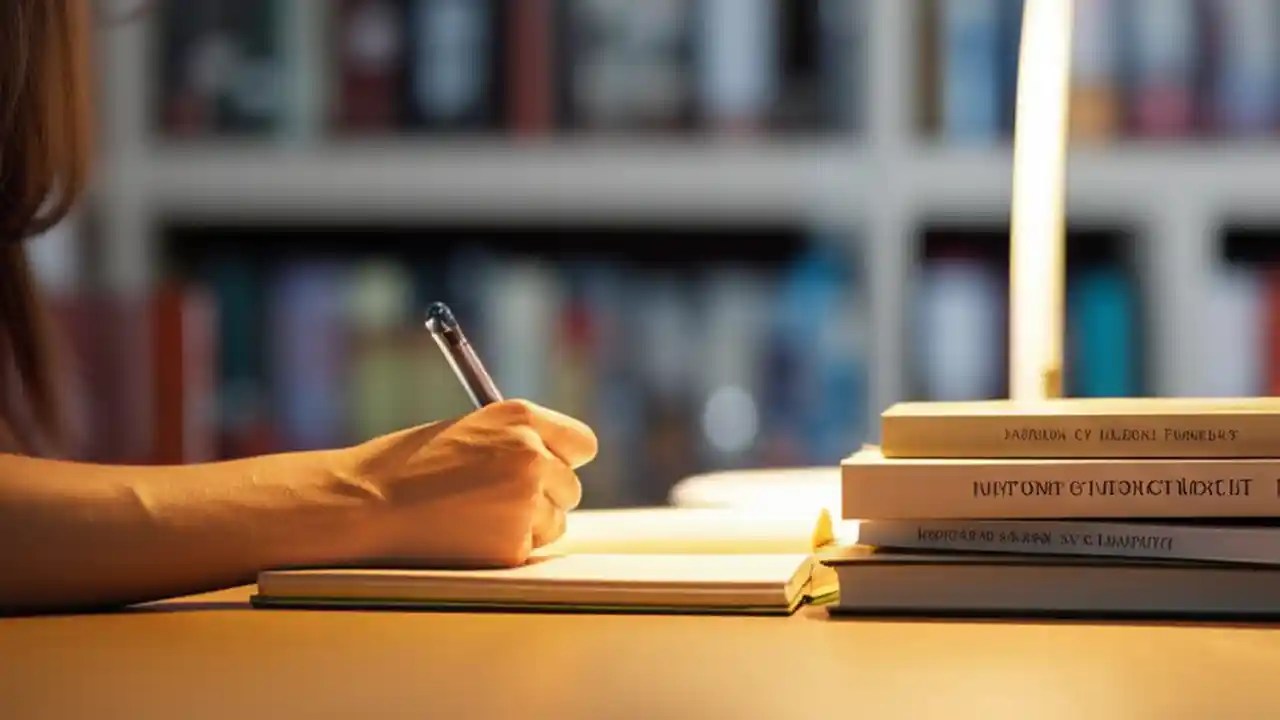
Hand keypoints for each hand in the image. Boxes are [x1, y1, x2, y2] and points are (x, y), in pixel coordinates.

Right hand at [337, 399, 596, 567]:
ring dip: (527, 525)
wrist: (364, 504)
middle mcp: (532, 454)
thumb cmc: (406, 466)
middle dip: (545, 497)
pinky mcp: (514, 544)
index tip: (552, 469)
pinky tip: (465, 537)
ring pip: (555, 522)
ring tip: (473, 518)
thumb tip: (556, 465)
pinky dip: (505, 549)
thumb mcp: (468, 432)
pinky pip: (530, 550)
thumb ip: (516, 442)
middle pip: (571, 487)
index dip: (565, 459)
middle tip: (498, 502)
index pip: (582, 443)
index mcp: (520, 417)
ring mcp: (526, 500)